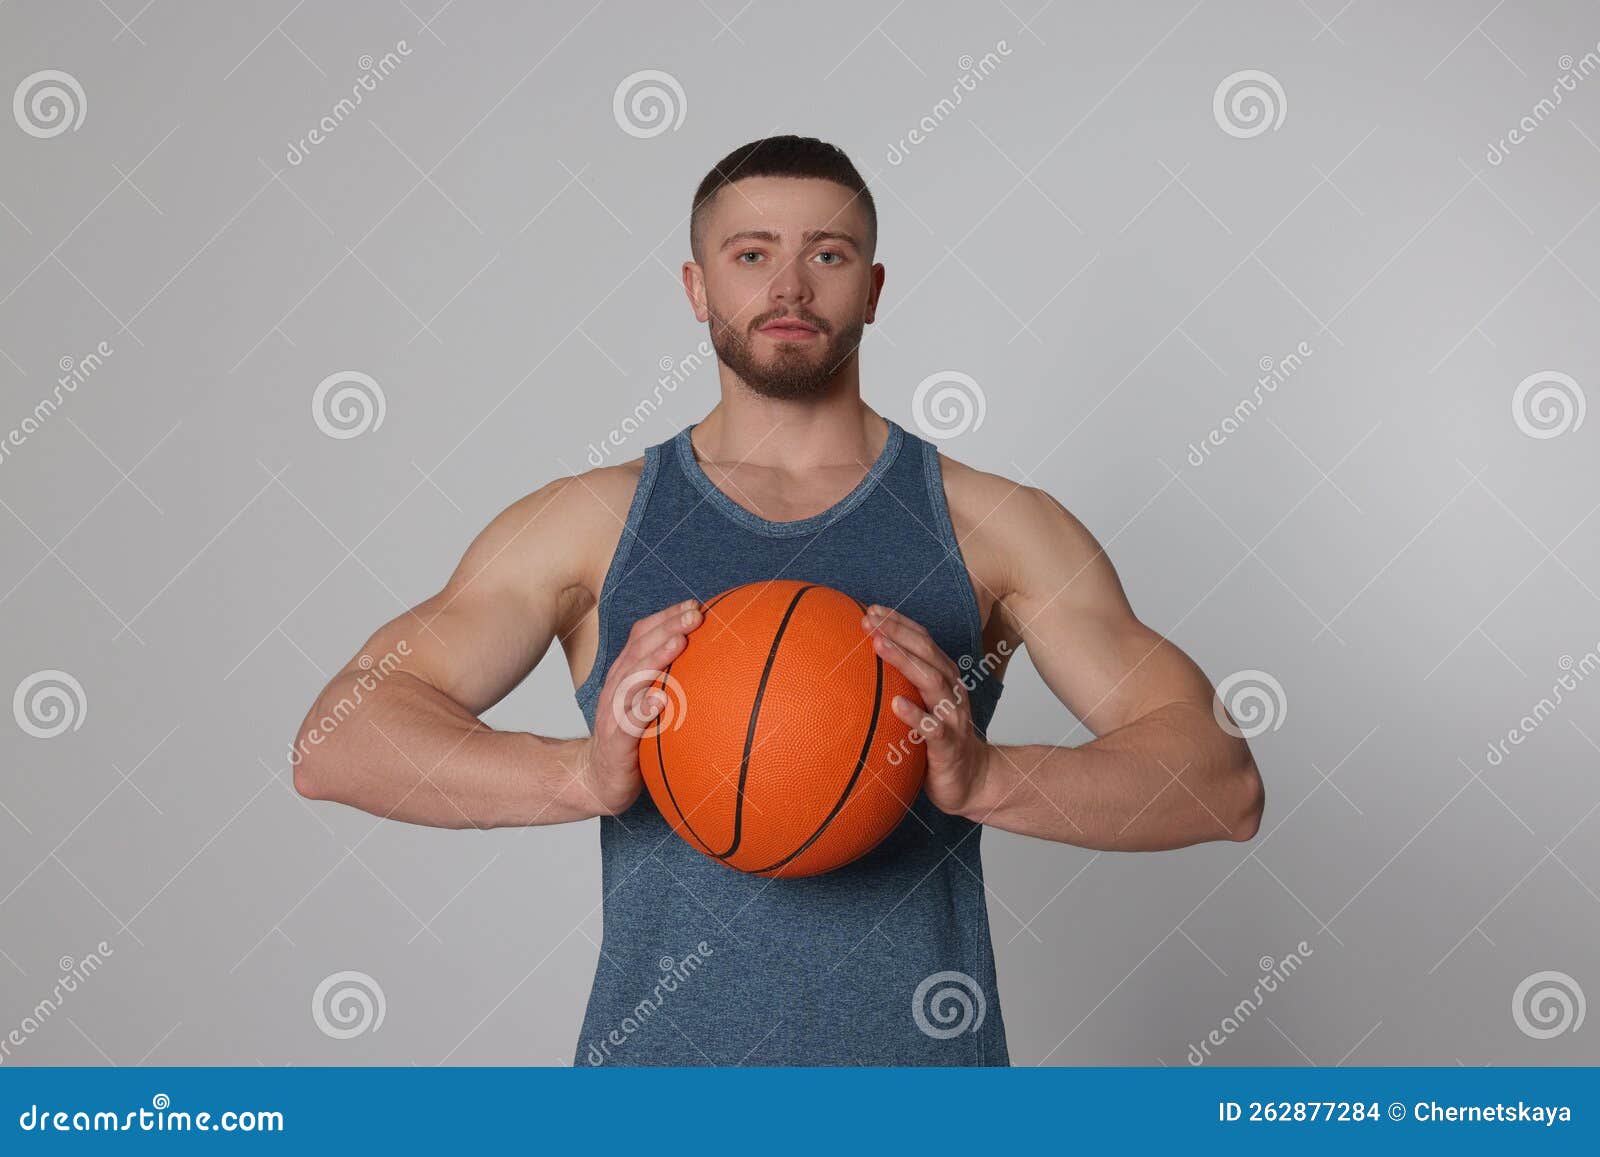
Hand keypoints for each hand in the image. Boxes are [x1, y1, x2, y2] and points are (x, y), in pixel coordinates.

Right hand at [581, 597, 703, 814]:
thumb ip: (670, 682)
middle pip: (639, 650)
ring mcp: (615, 714)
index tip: (693, 605)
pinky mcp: (616, 742)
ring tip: (679, 643)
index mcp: (626, 675)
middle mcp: (618, 688)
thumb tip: (713, 665)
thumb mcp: (650, 704)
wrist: (597, 779)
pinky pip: (629, 723)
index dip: (665, 618)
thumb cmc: (631, 739)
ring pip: (632, 679)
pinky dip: (643, 710)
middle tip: (694, 614)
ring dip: (656, 659)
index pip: (642, 636)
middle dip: (667, 628)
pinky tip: (660, 701)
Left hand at [860, 604, 992, 817]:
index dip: (900, 623)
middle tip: (869, 620)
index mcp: (944, 678)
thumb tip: (857, 671)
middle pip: (927, 653)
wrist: (973, 781)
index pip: (923, 642)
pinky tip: (896, 705)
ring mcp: (952, 718)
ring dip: (904, 661)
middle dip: (898, 633)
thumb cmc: (939, 741)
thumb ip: (901, 686)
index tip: (872, 609)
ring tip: (879, 646)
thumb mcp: (921, 707)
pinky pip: (934, 729)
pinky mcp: (949, 747)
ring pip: (931, 683)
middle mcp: (951, 692)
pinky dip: (916, 716)